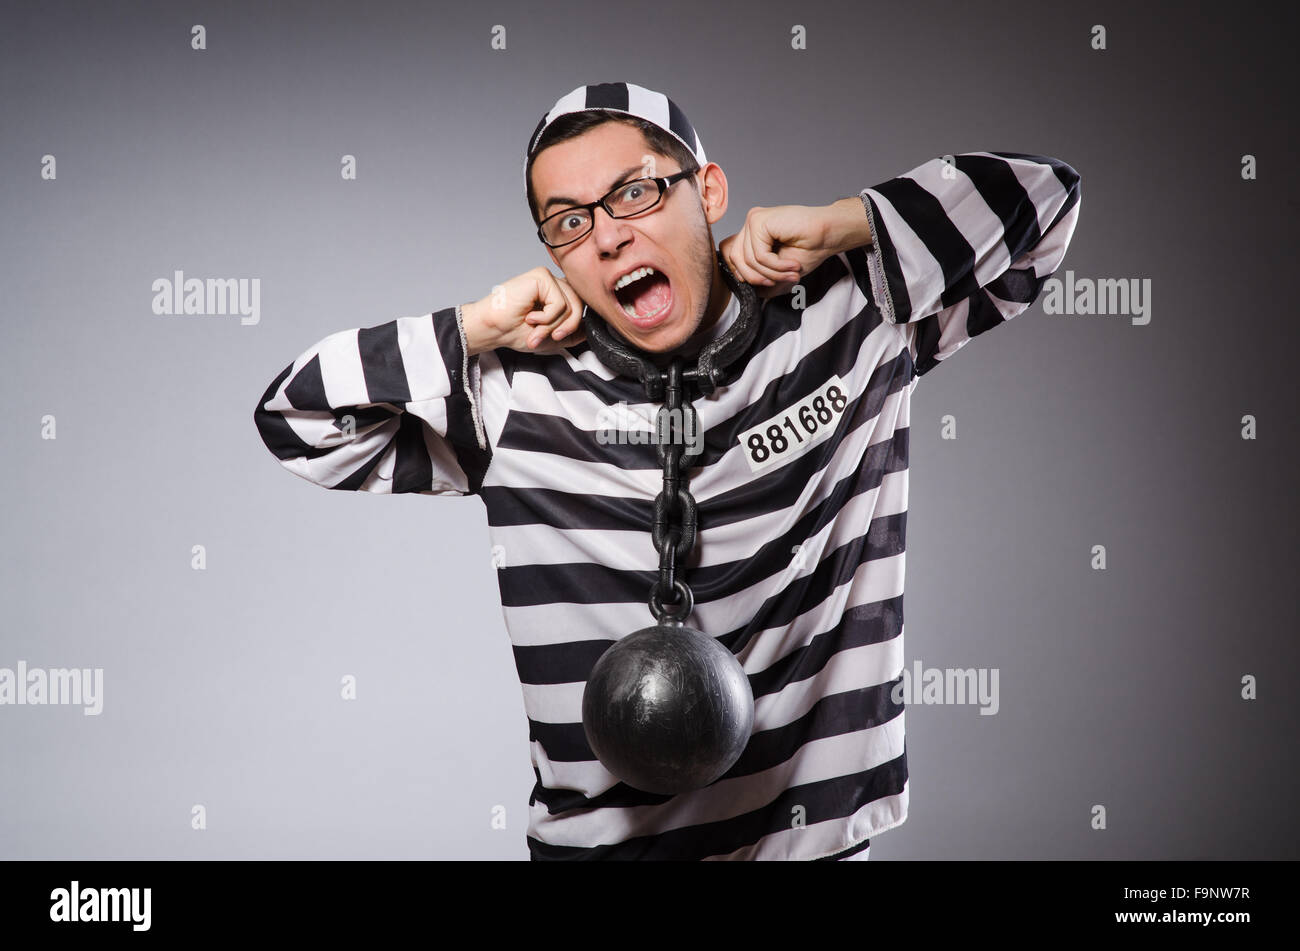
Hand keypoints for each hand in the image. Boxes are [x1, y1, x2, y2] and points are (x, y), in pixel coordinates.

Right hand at [464, 266, 588, 354]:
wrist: (493, 330)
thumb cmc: (513, 331)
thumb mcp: (551, 338)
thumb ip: (571, 333)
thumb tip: (590, 329)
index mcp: (556, 295)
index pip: (581, 307)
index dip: (573, 326)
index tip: (557, 338)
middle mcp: (554, 285)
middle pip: (580, 306)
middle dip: (565, 329)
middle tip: (545, 339)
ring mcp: (548, 279)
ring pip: (571, 306)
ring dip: (552, 326)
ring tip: (535, 331)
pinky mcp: (542, 277)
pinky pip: (560, 303)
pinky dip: (547, 318)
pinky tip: (530, 317)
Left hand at [718, 204, 836, 298]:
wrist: (829, 235)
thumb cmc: (810, 249)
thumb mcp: (779, 272)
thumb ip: (761, 280)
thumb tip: (749, 292)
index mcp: (753, 235)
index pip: (731, 256)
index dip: (744, 274)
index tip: (767, 283)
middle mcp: (751, 225)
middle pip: (735, 259)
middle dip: (758, 278)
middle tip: (779, 282)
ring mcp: (754, 221)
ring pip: (748, 260)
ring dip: (772, 273)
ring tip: (791, 273)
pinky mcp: (759, 220)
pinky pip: (758, 255)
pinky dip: (776, 266)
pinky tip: (791, 264)